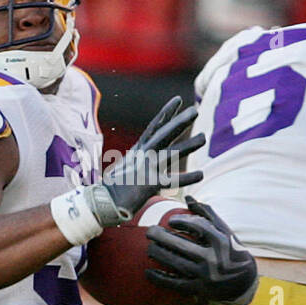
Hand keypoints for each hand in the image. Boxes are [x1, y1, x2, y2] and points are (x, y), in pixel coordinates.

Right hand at [86, 97, 205, 226]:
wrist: (102, 204)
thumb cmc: (115, 189)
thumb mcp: (127, 167)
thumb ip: (139, 160)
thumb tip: (145, 155)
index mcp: (138, 151)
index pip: (154, 127)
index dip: (166, 113)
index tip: (178, 100)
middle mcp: (142, 156)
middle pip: (162, 134)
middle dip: (178, 121)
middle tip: (194, 110)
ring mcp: (145, 168)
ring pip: (170, 153)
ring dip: (188, 145)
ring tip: (203, 137)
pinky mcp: (148, 184)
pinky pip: (171, 180)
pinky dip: (187, 177)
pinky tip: (201, 174)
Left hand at [145, 197, 257, 304]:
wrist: (243, 282)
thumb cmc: (229, 251)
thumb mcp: (224, 232)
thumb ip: (207, 215)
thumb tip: (188, 197)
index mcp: (222, 242)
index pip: (200, 227)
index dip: (182, 221)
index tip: (170, 221)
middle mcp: (214, 258)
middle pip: (182, 245)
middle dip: (161, 237)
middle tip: (150, 231)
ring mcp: (205, 275)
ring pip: (176, 263)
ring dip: (158, 254)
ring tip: (149, 248)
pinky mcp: (198, 289)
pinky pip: (174, 283)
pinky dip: (159, 278)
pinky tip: (148, 271)